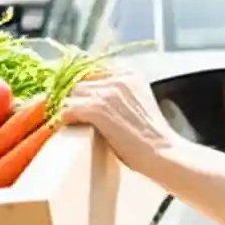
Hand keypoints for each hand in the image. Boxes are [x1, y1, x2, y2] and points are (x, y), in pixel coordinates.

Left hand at [61, 72, 179, 173]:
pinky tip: (63, 129)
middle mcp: (118, 77)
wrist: (162, 154)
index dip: (78, 86)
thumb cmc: (149, 138)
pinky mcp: (98, 108)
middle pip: (78, 81)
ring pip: (70, 93)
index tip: (71, 100)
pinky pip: (67, 108)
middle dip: (69, 98)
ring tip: (64, 123)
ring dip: (65, 109)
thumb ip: (116, 95)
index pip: (90, 70)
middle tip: (65, 115)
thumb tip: (87, 99)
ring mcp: (108, 92)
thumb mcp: (136, 105)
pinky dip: (62, 120)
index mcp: (128, 74)